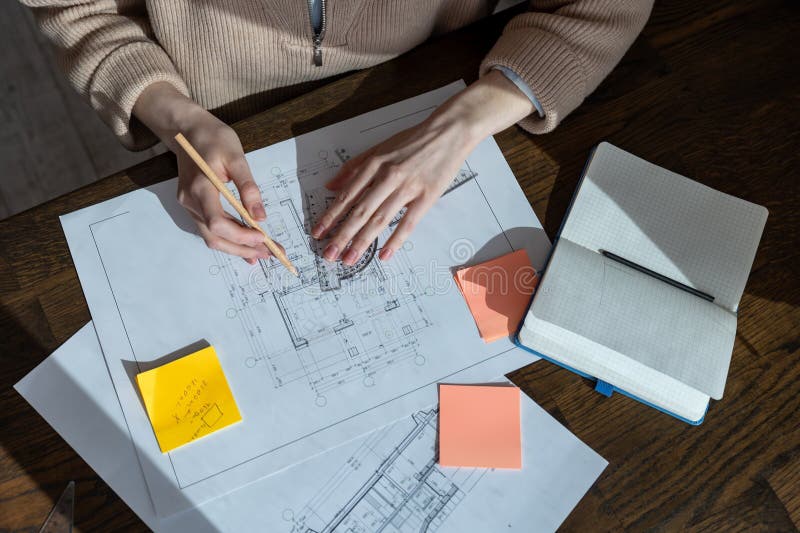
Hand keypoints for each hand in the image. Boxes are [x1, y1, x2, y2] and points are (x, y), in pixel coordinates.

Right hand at [133, 82, 269, 263]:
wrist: (187, 130)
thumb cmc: (213, 138)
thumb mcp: (236, 156)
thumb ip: (248, 188)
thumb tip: (261, 217)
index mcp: (200, 187)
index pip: (217, 222)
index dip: (240, 235)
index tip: (263, 237)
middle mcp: (190, 201)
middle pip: (214, 237)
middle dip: (242, 249)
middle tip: (270, 254)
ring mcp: (188, 205)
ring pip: (211, 237)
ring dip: (237, 248)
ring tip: (262, 253)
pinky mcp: (192, 206)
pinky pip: (209, 229)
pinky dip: (228, 239)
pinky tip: (246, 246)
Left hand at [311, 70, 535, 264]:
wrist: (449, 132)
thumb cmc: (414, 139)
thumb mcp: (380, 148)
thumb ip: (354, 167)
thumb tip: (331, 185)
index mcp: (374, 164)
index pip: (347, 195)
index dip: (331, 216)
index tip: (318, 232)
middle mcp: (388, 176)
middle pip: (360, 211)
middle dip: (342, 235)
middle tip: (328, 254)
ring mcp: (407, 188)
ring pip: (380, 220)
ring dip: (362, 242)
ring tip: (349, 259)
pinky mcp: (426, 197)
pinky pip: (408, 223)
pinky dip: (395, 241)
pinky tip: (384, 255)